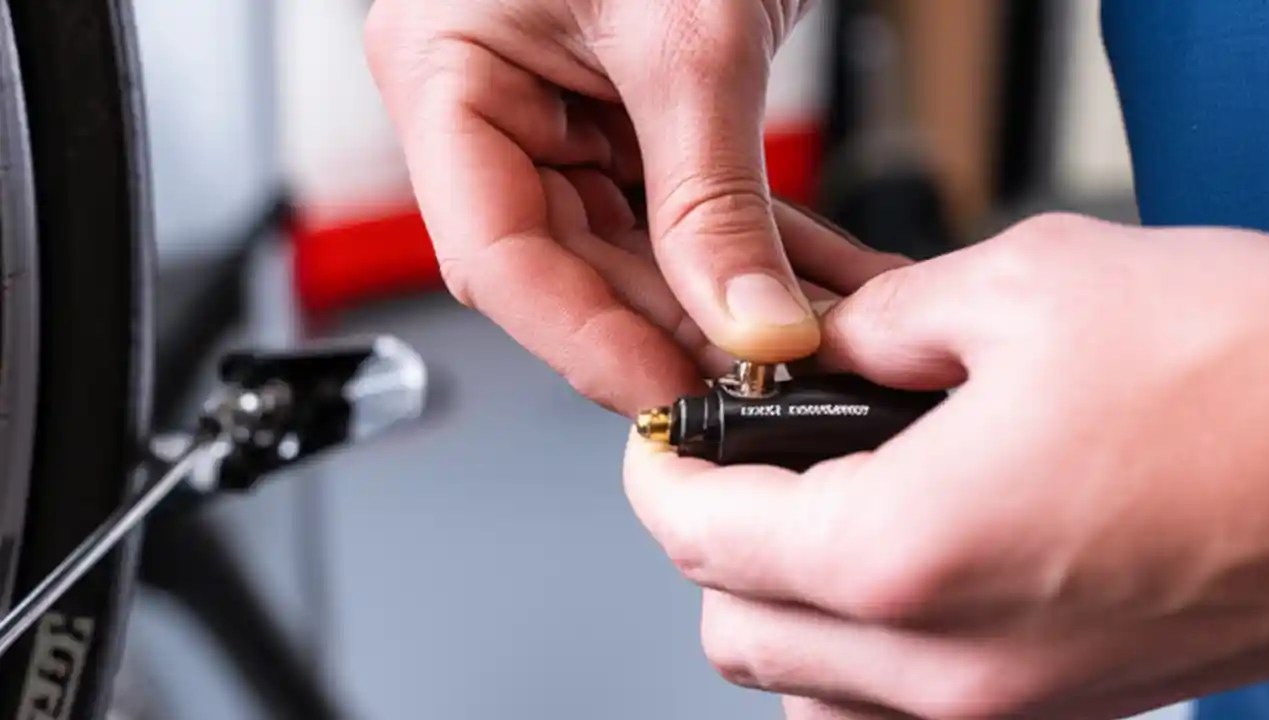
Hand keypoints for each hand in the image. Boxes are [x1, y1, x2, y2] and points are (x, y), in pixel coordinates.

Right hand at [365, 0, 900, 413]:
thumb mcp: (687, 33)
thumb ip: (710, 194)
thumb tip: (749, 324)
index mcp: (444, 70)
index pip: (492, 253)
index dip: (581, 339)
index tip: (667, 392)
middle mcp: (489, 97)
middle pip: (566, 262)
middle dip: (669, 327)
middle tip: (756, 380)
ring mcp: (559, 105)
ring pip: (630, 246)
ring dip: (720, 298)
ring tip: (804, 341)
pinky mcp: (627, 105)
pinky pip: (678, 200)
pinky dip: (748, 246)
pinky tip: (812, 289)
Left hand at [625, 214, 1268, 718]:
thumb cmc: (1245, 377)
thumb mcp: (1025, 286)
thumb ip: (888, 320)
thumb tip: (834, 343)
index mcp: (906, 554)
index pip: (702, 540)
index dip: (657, 479)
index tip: (659, 441)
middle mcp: (946, 665)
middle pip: (737, 635)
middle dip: (711, 543)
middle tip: (738, 464)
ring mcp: (1008, 708)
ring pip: (810, 693)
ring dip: (785, 608)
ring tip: (820, 515)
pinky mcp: (1067, 710)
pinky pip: (904, 711)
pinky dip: (868, 651)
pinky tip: (909, 567)